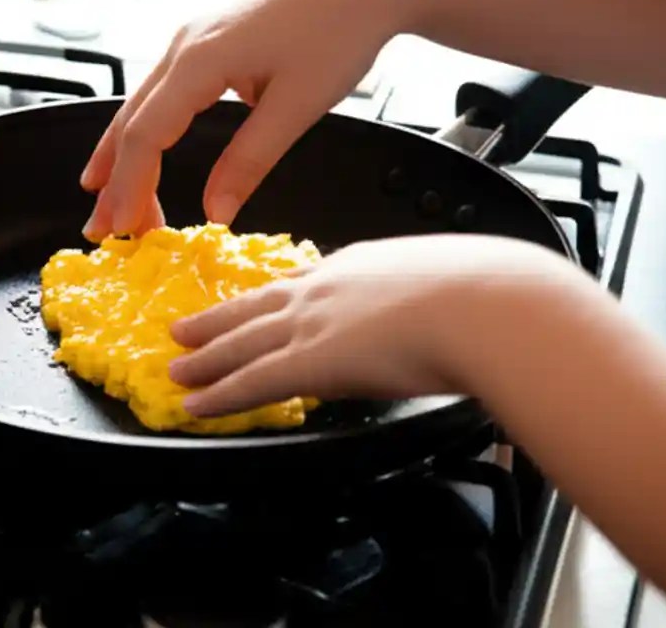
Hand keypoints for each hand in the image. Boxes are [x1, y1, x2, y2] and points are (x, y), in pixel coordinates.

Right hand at [79, 0, 398, 239]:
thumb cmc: (340, 28)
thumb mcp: (296, 107)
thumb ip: (249, 162)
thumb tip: (215, 211)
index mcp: (199, 60)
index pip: (146, 136)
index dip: (131, 187)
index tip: (124, 228)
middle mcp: (186, 44)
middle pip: (132, 121)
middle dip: (114, 178)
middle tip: (102, 227)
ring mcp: (195, 37)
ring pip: (142, 104)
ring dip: (123, 153)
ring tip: (105, 194)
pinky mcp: (212, 38)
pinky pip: (163, 89)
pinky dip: (146, 126)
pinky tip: (142, 147)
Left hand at [168, 234, 582, 417]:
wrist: (488, 306)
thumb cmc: (488, 294)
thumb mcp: (451, 278)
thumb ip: (431, 292)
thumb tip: (443, 310)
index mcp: (362, 262)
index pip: (304, 278)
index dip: (273, 294)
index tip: (255, 298)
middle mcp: (327, 287)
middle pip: (257, 305)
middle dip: (219, 319)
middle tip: (185, 328)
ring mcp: (313, 323)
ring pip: (242, 343)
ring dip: (205, 358)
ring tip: (177, 366)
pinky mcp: (308, 363)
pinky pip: (249, 382)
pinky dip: (217, 394)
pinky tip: (195, 403)